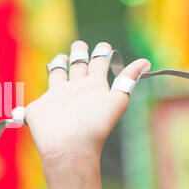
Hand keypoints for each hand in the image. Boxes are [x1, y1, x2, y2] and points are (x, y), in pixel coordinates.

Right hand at [24, 42, 150, 169]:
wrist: (70, 145)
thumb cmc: (96, 124)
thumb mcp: (117, 99)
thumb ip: (128, 79)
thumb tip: (146, 62)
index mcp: (95, 87)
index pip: (99, 64)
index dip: (101, 53)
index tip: (104, 45)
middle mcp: (78, 89)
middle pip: (79, 66)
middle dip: (79, 53)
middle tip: (80, 44)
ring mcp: (59, 95)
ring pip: (60, 73)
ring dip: (61, 63)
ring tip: (65, 56)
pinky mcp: (42, 104)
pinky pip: (44, 91)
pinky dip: (44, 84)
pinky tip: (46, 75)